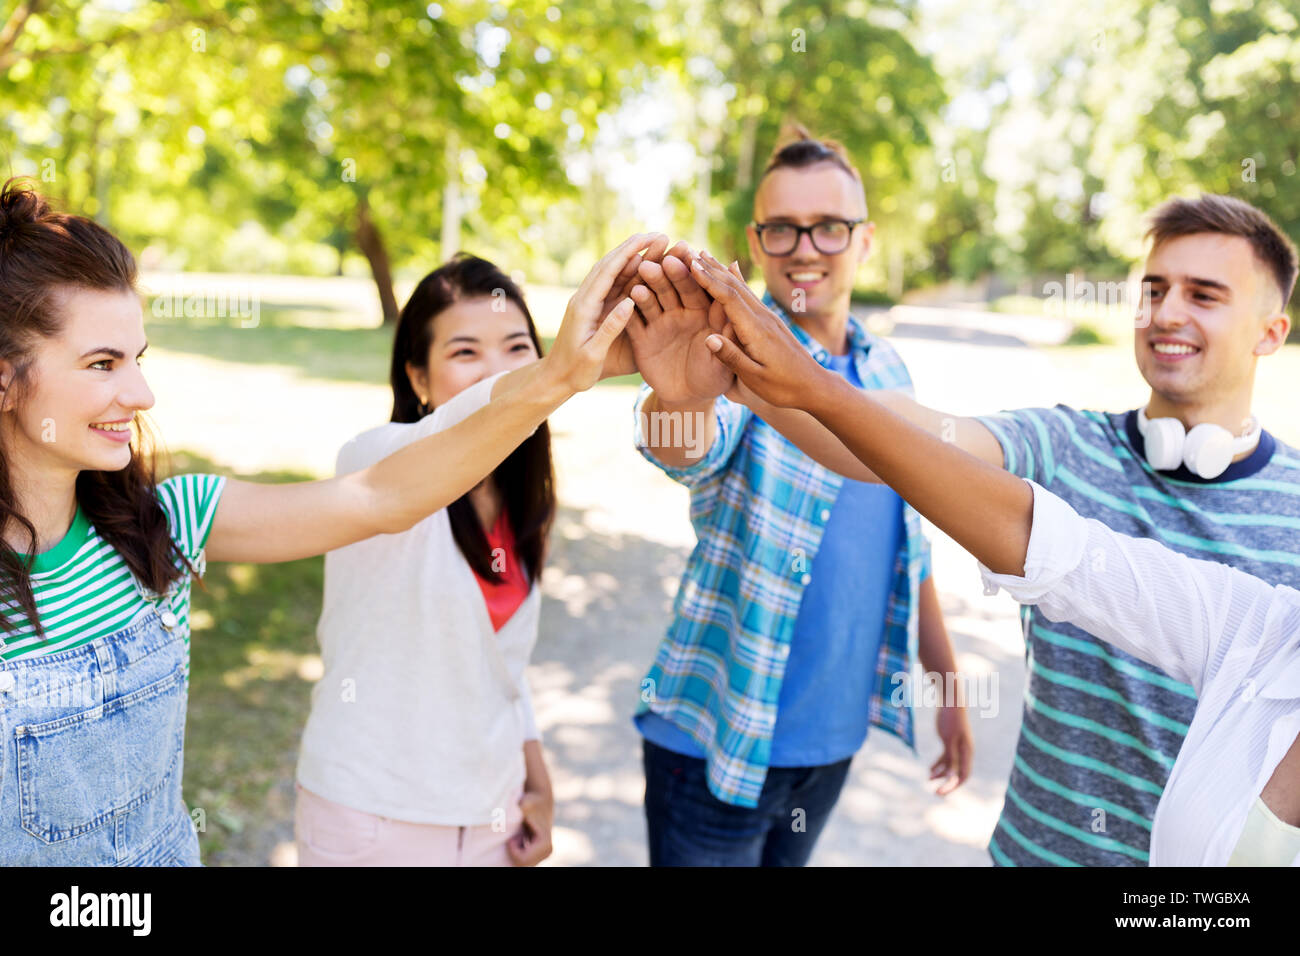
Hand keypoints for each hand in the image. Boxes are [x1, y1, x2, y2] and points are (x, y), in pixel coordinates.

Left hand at [506, 786, 554, 865]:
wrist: (540, 799)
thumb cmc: (531, 801)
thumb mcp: (526, 802)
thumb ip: (524, 806)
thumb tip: (523, 807)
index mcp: (545, 843)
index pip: (522, 860)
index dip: (512, 849)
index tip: (512, 836)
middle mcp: (548, 851)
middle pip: (523, 864)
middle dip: (514, 851)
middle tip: (515, 835)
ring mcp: (544, 854)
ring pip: (523, 863)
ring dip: (516, 851)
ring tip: (519, 835)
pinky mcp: (540, 854)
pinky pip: (524, 861)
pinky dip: (518, 852)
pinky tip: (521, 839)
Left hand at [543, 233, 663, 393]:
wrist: (556, 379)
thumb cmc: (575, 372)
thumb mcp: (593, 353)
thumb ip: (611, 328)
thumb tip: (629, 302)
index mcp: (584, 306)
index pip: (608, 272)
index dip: (629, 253)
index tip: (648, 238)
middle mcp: (584, 298)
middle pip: (610, 265)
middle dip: (634, 247)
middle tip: (658, 235)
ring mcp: (588, 301)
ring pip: (611, 272)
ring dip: (632, 256)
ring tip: (654, 244)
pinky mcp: (593, 308)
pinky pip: (611, 285)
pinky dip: (627, 271)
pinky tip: (642, 265)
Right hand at [625, 248, 733, 405]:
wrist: (687, 400)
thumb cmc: (713, 381)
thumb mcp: (724, 366)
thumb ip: (727, 344)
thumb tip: (730, 322)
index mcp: (707, 314)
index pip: (705, 291)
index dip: (701, 276)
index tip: (694, 259)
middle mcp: (682, 313)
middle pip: (678, 288)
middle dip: (672, 272)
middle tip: (666, 258)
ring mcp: (661, 323)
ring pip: (655, 299)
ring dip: (650, 284)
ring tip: (644, 269)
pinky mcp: (643, 338)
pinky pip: (636, 322)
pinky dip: (632, 310)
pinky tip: (629, 297)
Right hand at [688, 251, 827, 408]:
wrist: (814, 386)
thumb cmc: (783, 387)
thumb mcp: (756, 378)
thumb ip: (732, 358)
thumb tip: (708, 338)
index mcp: (756, 330)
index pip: (729, 298)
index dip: (709, 280)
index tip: (691, 264)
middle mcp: (763, 318)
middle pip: (734, 286)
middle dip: (711, 268)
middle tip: (690, 253)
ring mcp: (768, 317)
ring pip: (741, 287)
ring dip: (721, 270)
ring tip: (705, 256)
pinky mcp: (770, 321)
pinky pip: (748, 295)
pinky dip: (735, 280)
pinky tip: (732, 271)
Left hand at [931, 704, 972, 795]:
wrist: (950, 700)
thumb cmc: (950, 719)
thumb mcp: (948, 739)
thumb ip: (951, 757)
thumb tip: (952, 776)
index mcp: (967, 752)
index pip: (963, 775)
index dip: (953, 786)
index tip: (940, 792)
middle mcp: (965, 751)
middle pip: (958, 773)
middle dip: (947, 783)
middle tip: (936, 792)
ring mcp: (958, 746)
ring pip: (951, 765)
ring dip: (941, 774)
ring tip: (929, 778)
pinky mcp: (951, 740)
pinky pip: (947, 757)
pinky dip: (939, 764)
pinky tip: (930, 769)